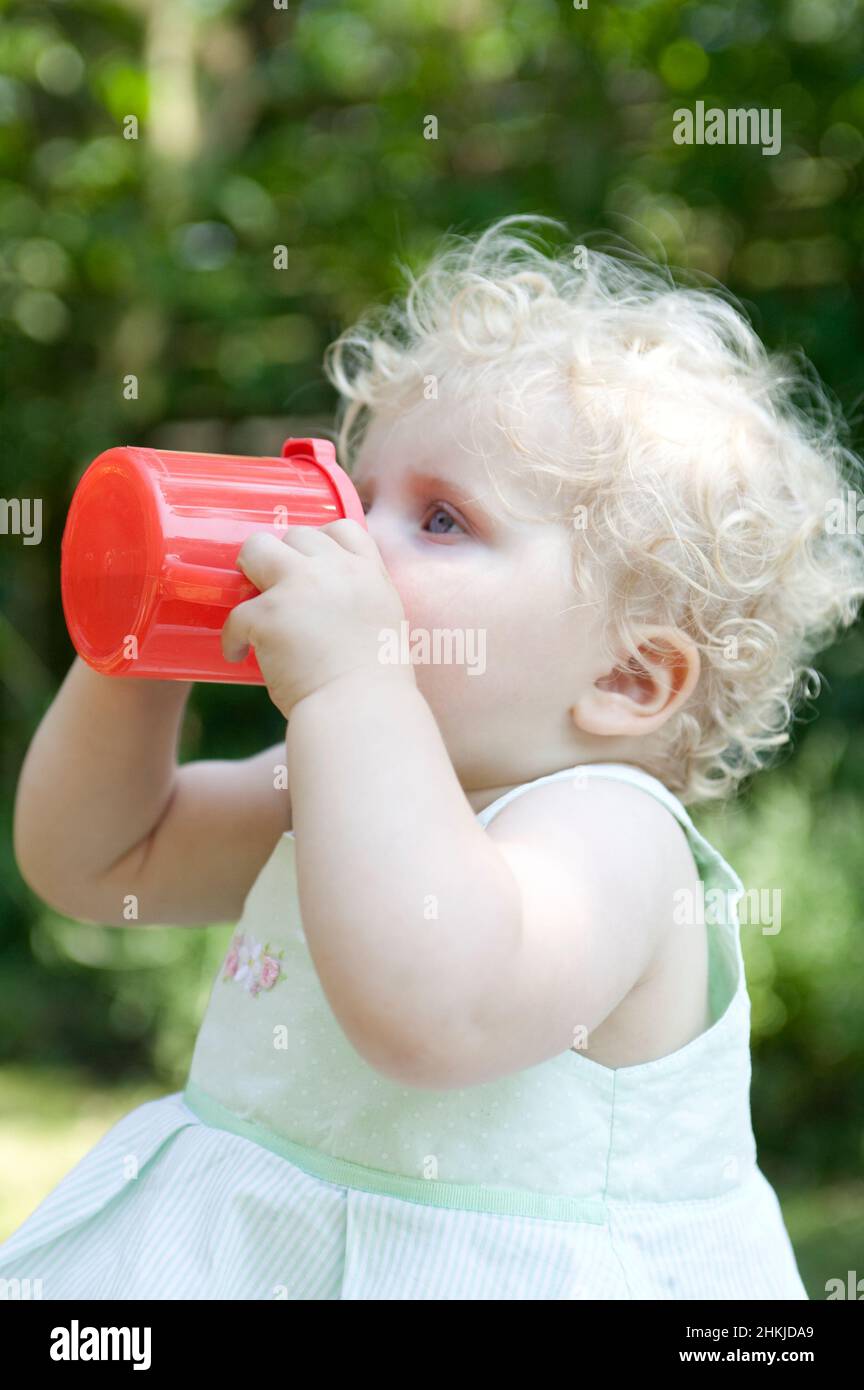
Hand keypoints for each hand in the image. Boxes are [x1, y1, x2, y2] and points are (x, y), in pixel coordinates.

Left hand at [220, 520, 413, 717]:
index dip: (323, 542)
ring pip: (256, 548)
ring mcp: (298, 588)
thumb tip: (330, 612)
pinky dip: (233, 638)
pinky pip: (235, 614)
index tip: (312, 564)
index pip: (344, 529)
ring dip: (249, 570)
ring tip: (250, 599)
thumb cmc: (376, 686)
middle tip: (276, 589)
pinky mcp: (267, 615)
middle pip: (296, 534)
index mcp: (368, 574)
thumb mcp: (386, 627)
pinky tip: (237, 655)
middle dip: (283, 558)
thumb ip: (362, 606)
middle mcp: (334, 570)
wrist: (362, 711)